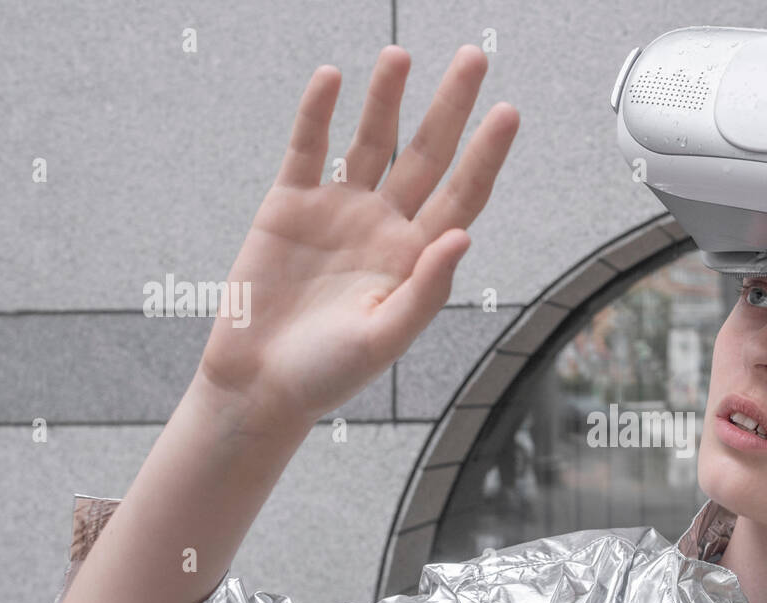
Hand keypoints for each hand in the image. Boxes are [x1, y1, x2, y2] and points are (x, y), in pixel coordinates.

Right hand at [194, 44, 518, 434]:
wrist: (259, 384)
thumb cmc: (328, 374)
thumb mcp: (384, 338)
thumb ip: (426, 289)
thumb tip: (463, 235)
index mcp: (416, 258)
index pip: (462, 195)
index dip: (486, 155)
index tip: (508, 112)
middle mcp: (385, 226)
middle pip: (427, 154)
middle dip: (451, 107)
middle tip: (475, 57)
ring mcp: (338, 211)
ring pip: (371, 142)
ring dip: (387, 99)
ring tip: (401, 55)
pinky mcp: (289, 205)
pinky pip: (307, 149)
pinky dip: (317, 114)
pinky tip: (332, 79)